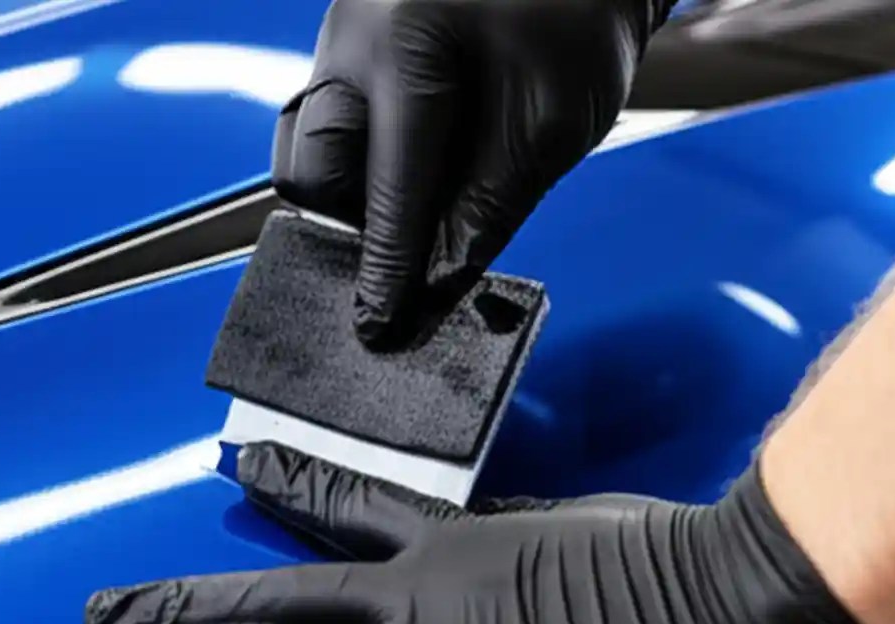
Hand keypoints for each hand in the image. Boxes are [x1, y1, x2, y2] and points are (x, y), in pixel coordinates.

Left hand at [85, 443, 891, 623]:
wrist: (733, 605)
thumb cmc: (665, 562)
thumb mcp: (567, 530)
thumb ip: (501, 543)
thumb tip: (477, 541)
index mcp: (451, 555)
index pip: (344, 506)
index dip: (285, 482)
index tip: (233, 465)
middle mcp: (423, 618)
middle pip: (277, 611)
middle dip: (182, 614)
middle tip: (107, 615)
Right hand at [272, 0, 664, 348]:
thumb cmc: (584, 14)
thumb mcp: (552, 122)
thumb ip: (489, 205)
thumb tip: (437, 274)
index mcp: (402, 40)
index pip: (386, 183)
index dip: (386, 265)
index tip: (380, 322)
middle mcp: (353, 30)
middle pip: (310, 164)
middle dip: (351, 222)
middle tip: (407, 252)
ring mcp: (346, 27)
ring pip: (310, 141)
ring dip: (355, 191)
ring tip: (417, 210)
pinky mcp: (356, 36)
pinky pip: (337, 114)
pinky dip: (370, 157)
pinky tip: (418, 173)